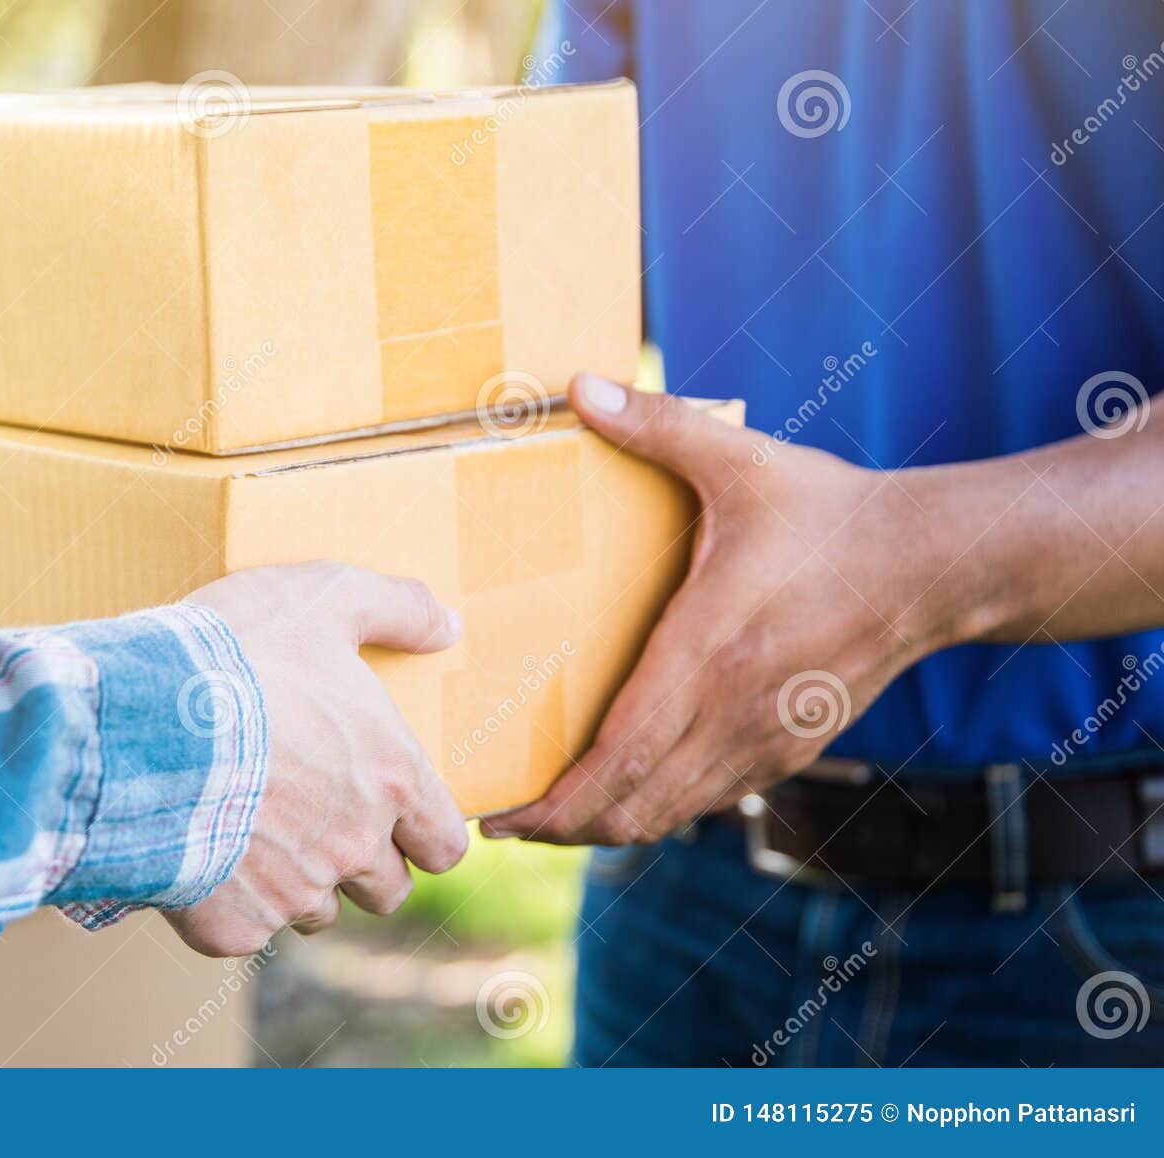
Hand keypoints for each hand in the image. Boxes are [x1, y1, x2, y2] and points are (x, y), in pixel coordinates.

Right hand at [166, 561, 469, 955]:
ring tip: (250, 833)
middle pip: (387, 890)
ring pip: (313, 912)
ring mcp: (293, 893)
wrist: (134, 725)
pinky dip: (226, 904)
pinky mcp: (232, 925)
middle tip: (318, 821)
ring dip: (295, 884)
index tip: (399, 819)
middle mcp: (355, 846)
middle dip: (362, 865)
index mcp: (391, 779)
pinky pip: (243, 930)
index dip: (425, 834)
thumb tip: (450, 625)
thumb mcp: (323, 597)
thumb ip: (397, 607)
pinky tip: (198, 855)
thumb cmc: (235, 656)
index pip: (444, 845)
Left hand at [484, 374, 963, 845]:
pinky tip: (626, 795)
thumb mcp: (743, 461)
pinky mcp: (790, 749)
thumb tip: (581, 385)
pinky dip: (656, 810)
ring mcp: (766, 741)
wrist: (934, 565)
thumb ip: (657, 426)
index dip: (559, 799)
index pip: (620, 756)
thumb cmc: (831, 514)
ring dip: (607, 826)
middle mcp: (735, 713)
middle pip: (635, 805)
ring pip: (671, 814)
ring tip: (553, 818)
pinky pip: (708, 800)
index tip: (503, 814)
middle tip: (505, 823)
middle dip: (564, 826)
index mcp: (710, 652)